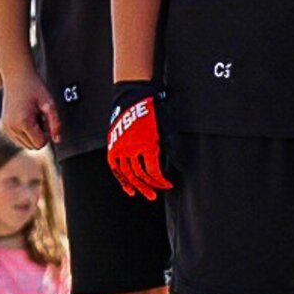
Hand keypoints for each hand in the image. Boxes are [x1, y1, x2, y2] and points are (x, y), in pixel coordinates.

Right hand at [2, 69, 61, 149]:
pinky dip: (26, 133)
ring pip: (26, 144)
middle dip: (41, 135)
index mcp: (23, 122)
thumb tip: (58, 140)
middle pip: (33, 146)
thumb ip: (56, 123)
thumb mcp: (49, 103)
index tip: (47, 118)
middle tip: (41, 117)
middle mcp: (12, 128)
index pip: (41, 143)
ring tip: (34, 116)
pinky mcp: (5, 127)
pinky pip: (20, 140)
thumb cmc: (35, 87)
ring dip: (34, 134)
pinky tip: (27, 117)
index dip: (48, 133)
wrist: (16, 76)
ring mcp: (6, 128)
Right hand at [107, 84, 170, 199]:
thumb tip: (180, 167)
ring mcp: (121, 149)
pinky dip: (121, 180)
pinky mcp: (113, 147)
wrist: (133, 98)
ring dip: (137, 186)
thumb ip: (172, 149)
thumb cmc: (153, 112)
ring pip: (128, 174)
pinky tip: (128, 188)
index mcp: (147, 145)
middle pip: (140, 175)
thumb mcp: (166, 129)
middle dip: (149, 186)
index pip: (154, 171)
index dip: (161, 181)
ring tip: (144, 193)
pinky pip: (115, 168)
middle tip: (155, 195)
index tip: (168, 185)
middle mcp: (132, 149)